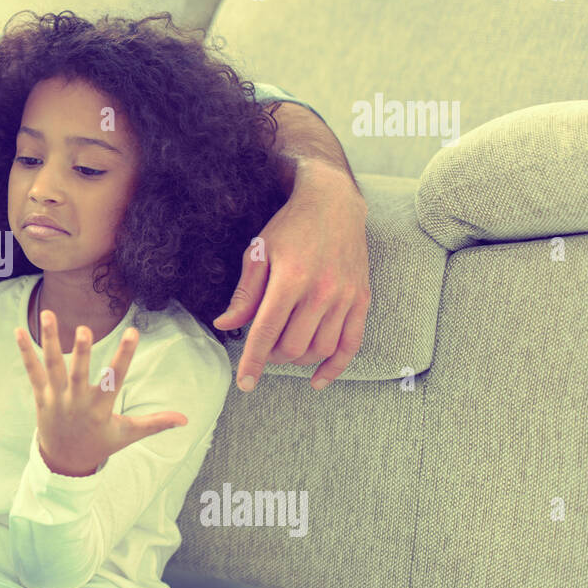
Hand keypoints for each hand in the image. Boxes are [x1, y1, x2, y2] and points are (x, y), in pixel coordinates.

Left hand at [14, 311, 186, 476]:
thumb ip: (155, 423)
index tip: (133, 332)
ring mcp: (55, 398)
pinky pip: (32, 370)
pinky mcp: (41, 396)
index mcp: (100, 409)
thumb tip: (185, 420)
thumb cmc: (100, 444)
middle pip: (77, 374)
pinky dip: (25, 351)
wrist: (64, 463)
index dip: (124, 356)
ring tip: (46, 313)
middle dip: (80, 352)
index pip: (114, 379)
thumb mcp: (128, 434)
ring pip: (51, 366)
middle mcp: (76, 402)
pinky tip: (18, 330)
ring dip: (48, 340)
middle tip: (83, 329)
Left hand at [213, 163, 370, 391]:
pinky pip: (351, 345)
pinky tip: (317, 379)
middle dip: (273, 357)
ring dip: (298, 360)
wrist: (334, 204)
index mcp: (290, 279)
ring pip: (320, 349)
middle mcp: (321, 292)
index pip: (267, 332)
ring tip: (284, 350)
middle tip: (264, 349)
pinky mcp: (362, 300)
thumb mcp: (258, 253)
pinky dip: (334, 367)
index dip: (253, 362)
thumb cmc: (290, 227)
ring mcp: (346, 297)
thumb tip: (225, 325)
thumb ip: (244, 294)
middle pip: (293, 346)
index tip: (244, 383)